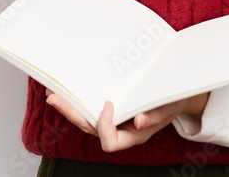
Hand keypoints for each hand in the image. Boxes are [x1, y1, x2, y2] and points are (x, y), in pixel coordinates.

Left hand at [45, 88, 207, 152]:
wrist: (175, 95)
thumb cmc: (171, 103)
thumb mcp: (168, 108)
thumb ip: (155, 117)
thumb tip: (139, 121)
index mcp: (132, 135)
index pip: (110, 141)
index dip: (104, 125)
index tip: (108, 104)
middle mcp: (119, 130)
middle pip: (89, 129)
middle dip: (71, 114)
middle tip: (55, 98)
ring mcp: (113, 120)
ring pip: (85, 119)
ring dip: (69, 106)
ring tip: (53, 91)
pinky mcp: (110, 109)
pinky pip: (90, 108)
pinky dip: (78, 98)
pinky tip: (69, 87)